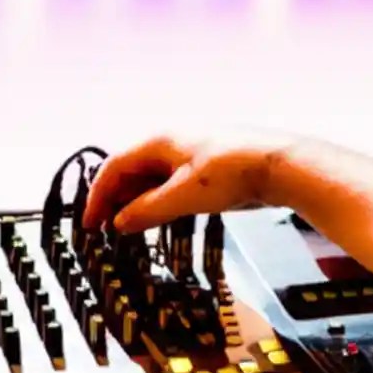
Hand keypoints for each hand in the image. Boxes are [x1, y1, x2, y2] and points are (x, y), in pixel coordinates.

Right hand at [81, 128, 297, 232]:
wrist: (283, 165)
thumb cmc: (232, 174)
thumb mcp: (184, 196)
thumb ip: (148, 210)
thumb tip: (118, 222)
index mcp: (159, 142)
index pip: (114, 167)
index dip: (96, 196)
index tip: (89, 225)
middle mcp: (171, 143)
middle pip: (131, 170)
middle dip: (115, 199)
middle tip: (106, 230)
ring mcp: (191, 153)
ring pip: (153, 178)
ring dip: (137, 201)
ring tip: (130, 229)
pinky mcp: (210, 167)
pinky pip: (173, 183)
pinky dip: (160, 200)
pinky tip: (162, 218)